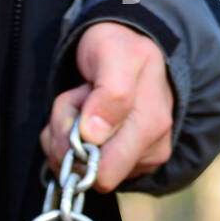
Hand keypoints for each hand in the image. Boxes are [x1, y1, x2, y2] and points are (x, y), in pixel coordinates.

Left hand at [40, 21, 173, 192]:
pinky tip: (86, 120)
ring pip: (82, 172)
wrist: (129, 44)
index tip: (80, 104)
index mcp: (151, 124)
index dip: (76, 143)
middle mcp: (153, 147)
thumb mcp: (112, 53)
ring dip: (67, 139)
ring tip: (84, 106)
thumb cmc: (119, 47)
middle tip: (77, 104)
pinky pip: (85, 169)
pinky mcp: (130, 165)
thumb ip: (109, 92)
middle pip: (90, 176)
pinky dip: (72, 146)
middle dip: (68, 142)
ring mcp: (142, 159)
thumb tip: (94, 135)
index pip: (102, 171)